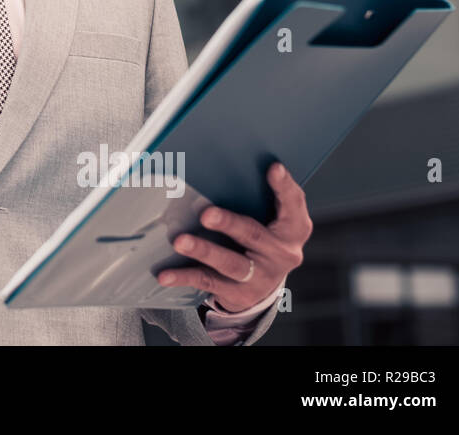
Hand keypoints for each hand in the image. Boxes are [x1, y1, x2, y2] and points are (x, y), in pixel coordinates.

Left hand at [156, 161, 311, 312]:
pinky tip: (165, 274)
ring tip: (180, 242)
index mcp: (293, 229)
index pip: (293, 204)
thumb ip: (258, 196)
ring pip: (230, 263)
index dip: (284, 186)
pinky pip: (208, 281)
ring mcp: (260, 276)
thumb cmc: (262, 238)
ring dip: (203, 250)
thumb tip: (222, 165)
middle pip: (253, 235)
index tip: (273, 167)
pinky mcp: (238, 293)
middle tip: (206, 214)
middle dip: (229, 223)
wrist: (264, 287)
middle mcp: (281, 254)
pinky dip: (184, 277)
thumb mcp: (270, 218)